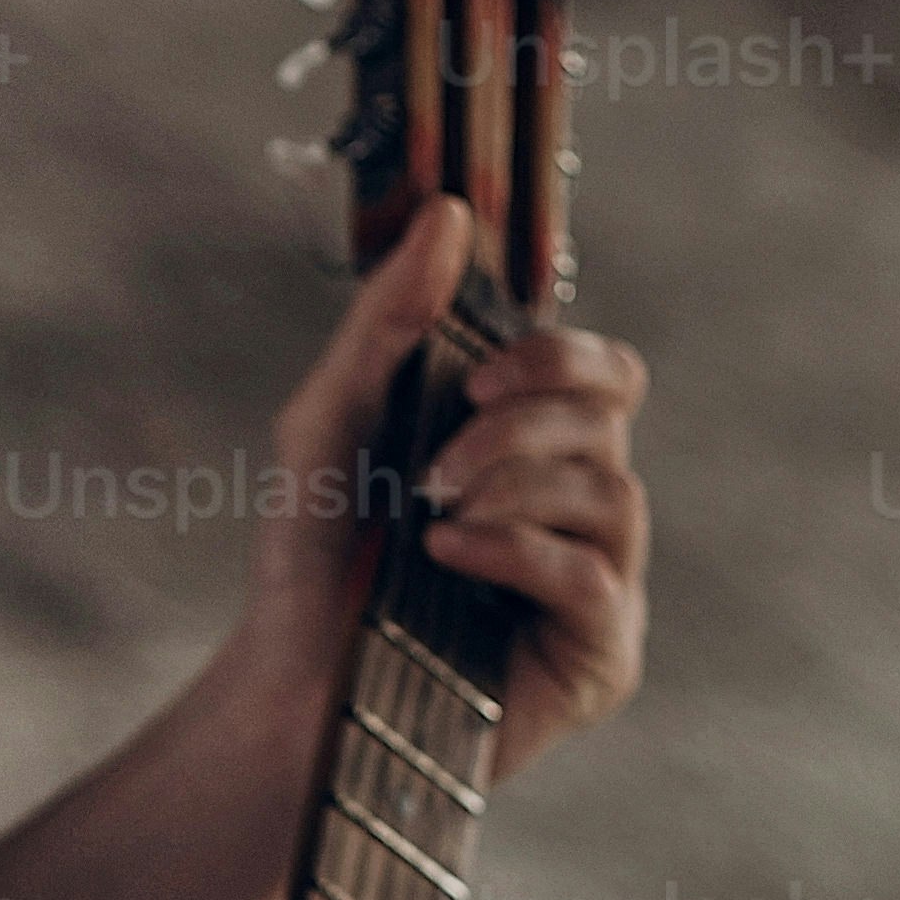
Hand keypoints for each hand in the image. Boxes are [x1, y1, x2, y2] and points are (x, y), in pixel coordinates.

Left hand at [256, 191, 650, 781]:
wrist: (285, 685)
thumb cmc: (312, 559)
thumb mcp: (332, 420)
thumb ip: (388, 318)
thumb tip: (450, 214)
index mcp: (536, 448)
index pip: (605, 371)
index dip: (557, 356)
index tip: (474, 376)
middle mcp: (580, 509)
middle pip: (614, 417)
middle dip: (520, 424)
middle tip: (433, 465)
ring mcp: (600, 584)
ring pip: (613, 493)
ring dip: (510, 491)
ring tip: (428, 521)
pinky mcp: (600, 657)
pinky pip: (593, 577)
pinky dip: (515, 552)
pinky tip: (448, 557)